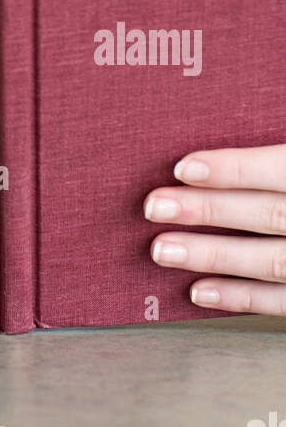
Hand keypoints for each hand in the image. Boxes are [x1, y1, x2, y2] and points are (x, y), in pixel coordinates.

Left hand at [144, 144, 285, 314]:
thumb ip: (273, 154)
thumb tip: (222, 125)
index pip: (278, 169)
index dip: (232, 169)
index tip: (182, 168)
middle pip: (267, 214)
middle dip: (208, 210)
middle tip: (153, 207)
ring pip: (270, 260)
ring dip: (212, 255)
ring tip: (161, 250)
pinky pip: (283, 301)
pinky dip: (240, 297)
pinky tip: (197, 291)